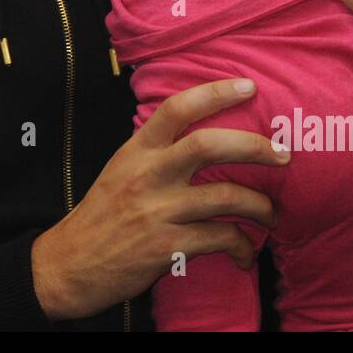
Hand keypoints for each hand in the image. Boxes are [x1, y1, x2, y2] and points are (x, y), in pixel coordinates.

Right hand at [30, 77, 288, 320]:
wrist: (69, 265)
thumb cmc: (101, 217)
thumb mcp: (120, 171)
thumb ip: (154, 152)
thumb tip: (197, 132)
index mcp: (136, 151)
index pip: (176, 108)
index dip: (215, 92)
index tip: (248, 87)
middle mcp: (148, 175)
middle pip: (209, 145)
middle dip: (256, 147)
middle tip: (284, 154)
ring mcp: (158, 211)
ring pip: (225, 196)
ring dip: (260, 205)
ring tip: (272, 213)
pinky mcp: (167, 247)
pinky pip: (220, 238)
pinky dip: (242, 247)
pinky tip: (245, 254)